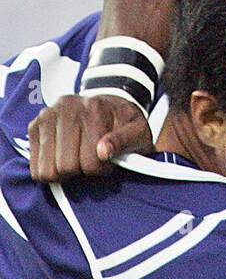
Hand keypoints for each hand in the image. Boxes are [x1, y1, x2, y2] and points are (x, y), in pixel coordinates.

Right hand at [28, 93, 152, 181]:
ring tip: (77, 158)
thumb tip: (103, 152)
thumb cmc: (124, 124)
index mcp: (95, 108)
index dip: (102, 169)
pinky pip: (35, 167)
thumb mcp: (138, 131)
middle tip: (91, 160)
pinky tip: (62, 156)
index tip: (108, 160)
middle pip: (66, 167)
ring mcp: (48, 115)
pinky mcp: (35, 126)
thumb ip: (125, 141)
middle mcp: (68, 107)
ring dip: (64, 172)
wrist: (109, 106)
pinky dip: (49, 169)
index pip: (92, 162)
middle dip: (81, 171)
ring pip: (47, 170)